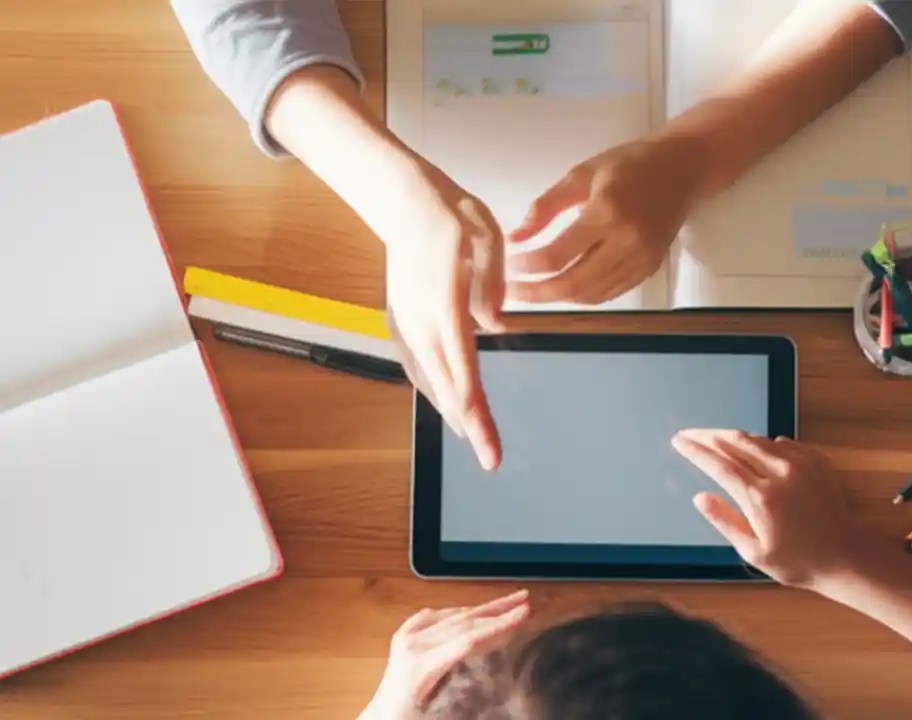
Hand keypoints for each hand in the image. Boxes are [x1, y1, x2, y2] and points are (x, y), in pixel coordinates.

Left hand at [359, 589, 530, 719]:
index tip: (523, 612)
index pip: (470, 638)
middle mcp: (413, 644)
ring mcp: (407, 636)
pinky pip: (436, 615)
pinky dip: (458, 612)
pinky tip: (472, 610)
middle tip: (524, 600)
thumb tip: (497, 674)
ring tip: (508, 601)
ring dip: (482, 608)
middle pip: (465, 621)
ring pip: (452, 615)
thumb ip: (465, 690)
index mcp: (422, 665)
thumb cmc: (408, 719)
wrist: (380, 718)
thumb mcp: (439, 711)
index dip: (499, 624)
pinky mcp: (404, 634)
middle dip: (498, 610)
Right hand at [379, 160, 504, 469]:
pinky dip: (434, 390)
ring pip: (428, 379)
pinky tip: (449, 406)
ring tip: (476, 440)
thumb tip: (495, 324)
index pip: (460, 363)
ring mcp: (405, 320)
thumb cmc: (449, 214)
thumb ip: (491, 283)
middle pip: (445, 384)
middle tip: (492, 458)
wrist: (401, 200)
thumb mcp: (485, 236)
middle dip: (470, 424)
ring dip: (451, 412)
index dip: (473, 405)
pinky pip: (417, 365)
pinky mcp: (400, 320)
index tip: (483, 436)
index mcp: (443, 298)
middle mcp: (419, 317)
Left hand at [505, 135, 704, 304]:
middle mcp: (626, 242)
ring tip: (533, 290)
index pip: (558, 256)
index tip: (508, 265)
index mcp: (606, 212)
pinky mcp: (649, 269)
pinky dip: (582, 295)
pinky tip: (563, 287)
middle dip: (537, 293)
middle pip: (573, 284)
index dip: (528, 267)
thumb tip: (515, 236)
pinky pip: (609, 293)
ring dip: (557, 297)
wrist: (682, 169)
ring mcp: (641, 259)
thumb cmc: (629, 164)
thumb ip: (545, 207)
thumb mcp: (581, 174)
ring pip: (590, 294)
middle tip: (512, 291)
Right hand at [672, 429, 866, 588]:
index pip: (718, 464)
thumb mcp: (754, 552)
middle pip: (734, 442)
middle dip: (708, 435)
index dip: (695, 450)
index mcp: (760, 498)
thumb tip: (700, 497)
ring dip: (733, 437)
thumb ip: (724, 521)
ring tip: (716, 440)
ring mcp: (800, 464)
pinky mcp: (815, 461)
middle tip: (690, 433)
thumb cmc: (799, 561)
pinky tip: (754, 449)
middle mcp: (779, 474)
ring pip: (757, 439)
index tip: (679, 441)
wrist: (846, 556)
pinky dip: (762, 443)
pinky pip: (781, 443)